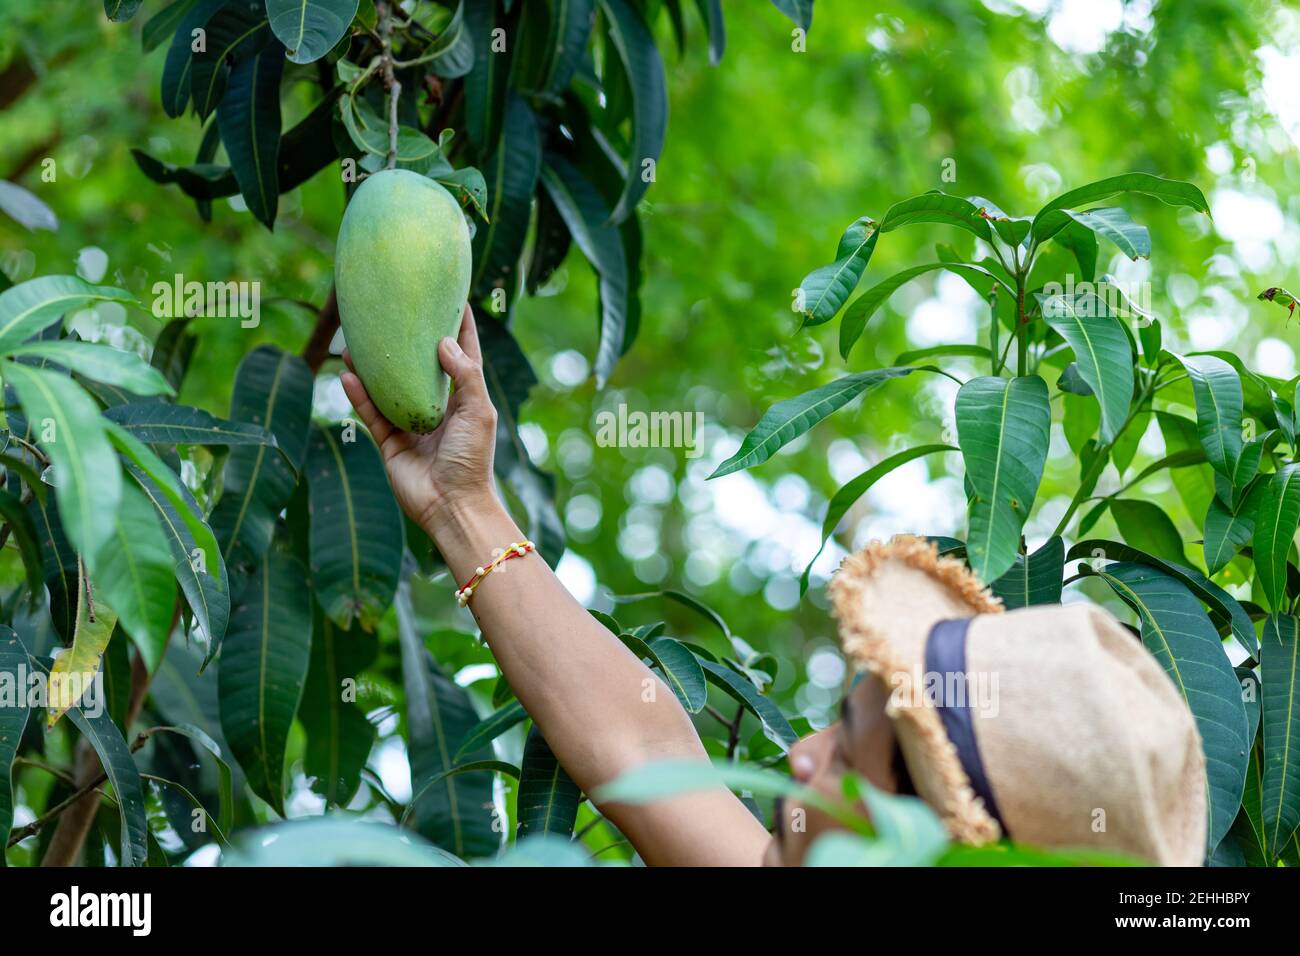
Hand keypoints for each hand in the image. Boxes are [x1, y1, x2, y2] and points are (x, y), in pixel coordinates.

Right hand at [340, 304, 498, 535]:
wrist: (452, 506)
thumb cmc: (472, 459)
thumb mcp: (478, 411)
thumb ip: (465, 375)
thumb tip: (442, 341)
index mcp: (465, 398)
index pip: (463, 354)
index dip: (458, 327)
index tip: (451, 297)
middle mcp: (437, 407)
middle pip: (418, 367)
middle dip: (404, 342)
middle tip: (389, 314)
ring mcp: (411, 424)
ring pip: (388, 387)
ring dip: (372, 366)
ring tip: (354, 340)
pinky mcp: (390, 442)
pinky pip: (370, 413)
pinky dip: (358, 394)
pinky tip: (346, 372)